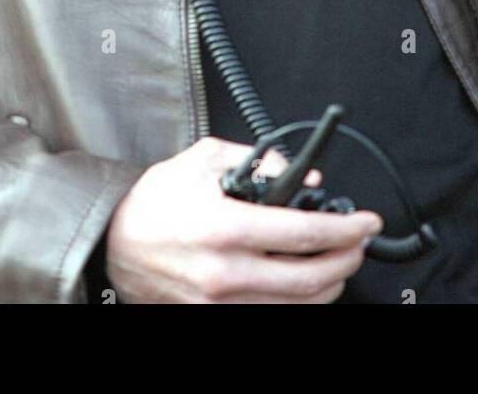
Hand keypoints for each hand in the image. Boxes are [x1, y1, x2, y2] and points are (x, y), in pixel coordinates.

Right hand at [104, 134, 383, 303]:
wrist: (112, 242)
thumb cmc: (154, 201)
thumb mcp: (204, 159)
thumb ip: (258, 160)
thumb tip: (302, 176)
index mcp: (224, 227)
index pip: (303, 232)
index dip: (345, 228)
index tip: (366, 222)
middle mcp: (225, 272)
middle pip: (310, 279)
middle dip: (347, 260)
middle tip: (360, 244)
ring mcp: (219, 303)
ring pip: (297, 306)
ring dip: (328, 285)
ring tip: (337, 262)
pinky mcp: (213, 318)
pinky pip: (270, 317)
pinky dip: (297, 302)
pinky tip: (304, 284)